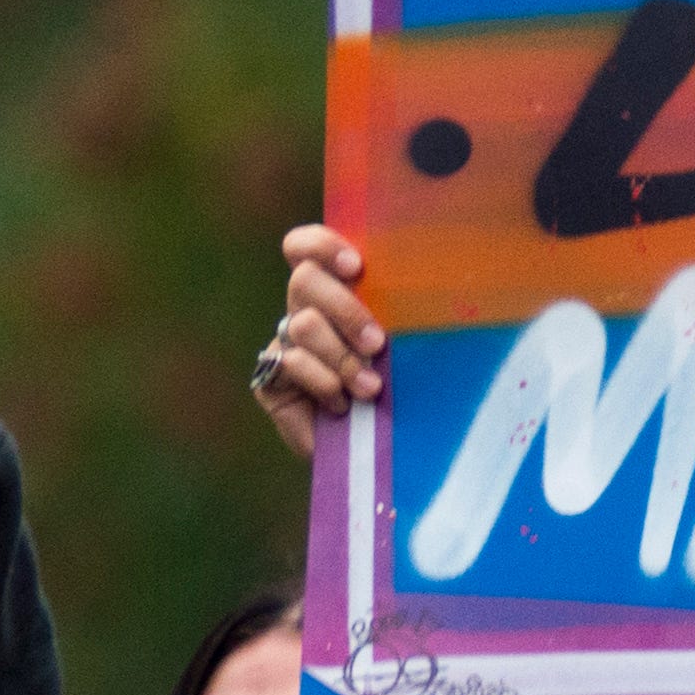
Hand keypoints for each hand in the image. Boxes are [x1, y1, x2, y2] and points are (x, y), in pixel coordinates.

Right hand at [261, 224, 391, 456]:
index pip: (304, 247)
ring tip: (370, 387)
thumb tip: (425, 289)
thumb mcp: (402, 347)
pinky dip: (323, 383)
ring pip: (303, 324)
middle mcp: (303, 310)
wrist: (373, 449)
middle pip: (305, 280)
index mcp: (333, 290)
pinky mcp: (268, 377)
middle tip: (378, 343)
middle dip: (345, 310)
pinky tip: (342, 405)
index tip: (356, 266)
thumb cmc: (399, 388)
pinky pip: (291, 363)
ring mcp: (282, 343)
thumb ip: (398, 314)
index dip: (321, 245)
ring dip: (342, 357)